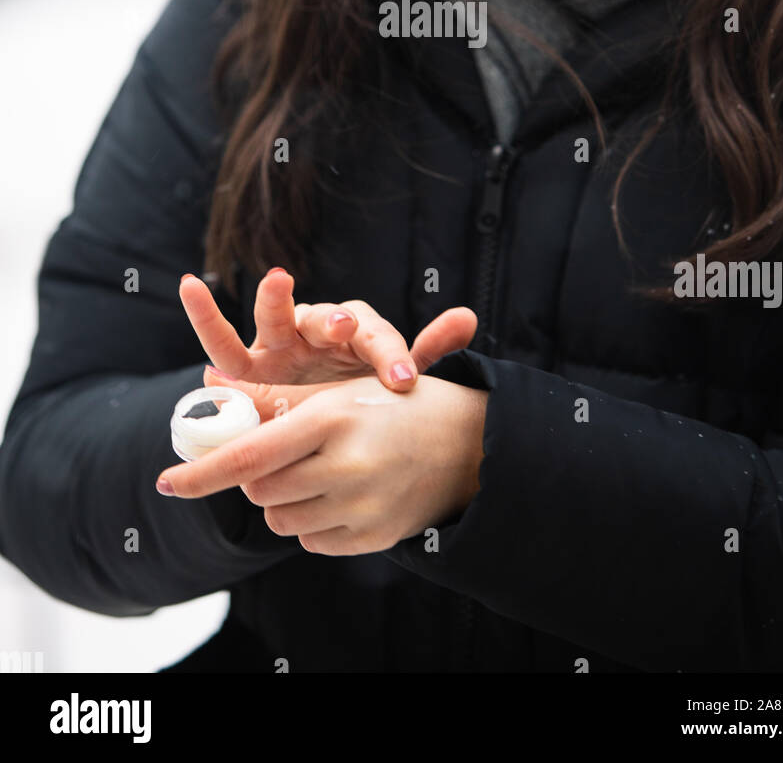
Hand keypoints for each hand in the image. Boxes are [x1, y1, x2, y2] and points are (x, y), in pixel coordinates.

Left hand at [156, 372, 489, 553]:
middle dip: (259, 472)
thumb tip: (215, 389)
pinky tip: (343, 492)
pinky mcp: (369, 539)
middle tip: (285, 451)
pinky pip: (311, 539)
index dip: (203, 470)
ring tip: (319, 469)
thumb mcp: (339, 393)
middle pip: (260, 488)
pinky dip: (313, 518)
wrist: (467, 445)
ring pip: (280, 517)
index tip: (168, 481)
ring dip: (284, 496)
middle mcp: (344, 467)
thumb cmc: (394, 406)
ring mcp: (359, 508)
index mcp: (331, 419)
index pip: (251, 453)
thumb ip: (276, 398)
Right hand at [179, 268, 477, 391]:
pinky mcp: (246, 368)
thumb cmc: (354, 397)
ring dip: (275, 299)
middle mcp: (316, 331)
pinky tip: (192, 287)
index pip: (376, 336)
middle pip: (327, 316)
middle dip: (336, 319)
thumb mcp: (390, 382)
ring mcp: (278, 344)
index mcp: (356, 335)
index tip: (405, 381)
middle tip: (346, 326)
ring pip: (276, 317)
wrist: (313, 433)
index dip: (390, 354)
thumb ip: (423, 353)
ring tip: (279, 281)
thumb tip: (468, 315)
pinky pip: (221, 344)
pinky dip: (204, 314)